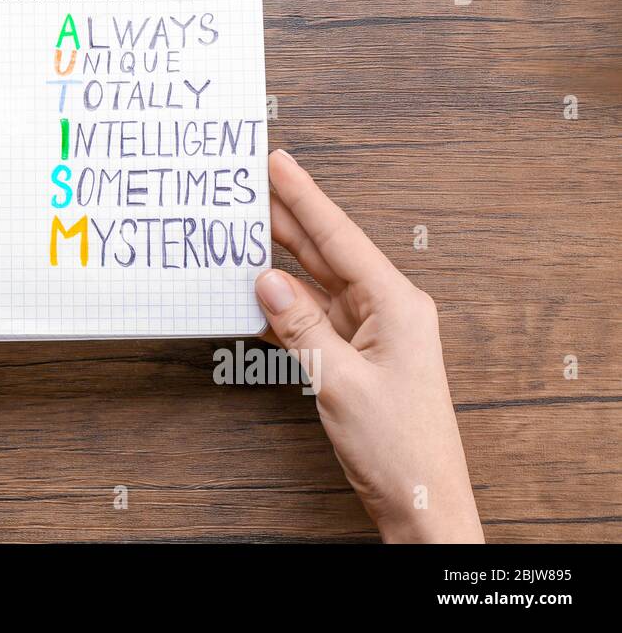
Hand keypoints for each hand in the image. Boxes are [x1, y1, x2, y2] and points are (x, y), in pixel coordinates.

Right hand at [255, 149, 482, 542]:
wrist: (421, 502)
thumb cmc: (399, 447)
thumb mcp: (340, 382)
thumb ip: (300, 328)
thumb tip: (266, 281)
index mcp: (396, 304)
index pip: (340, 237)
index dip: (305, 197)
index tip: (278, 162)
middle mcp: (386, 310)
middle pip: (326, 252)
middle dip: (288, 218)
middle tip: (249, 186)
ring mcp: (370, 333)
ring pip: (315, 284)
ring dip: (280, 261)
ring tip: (243, 229)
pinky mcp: (354, 356)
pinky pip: (311, 318)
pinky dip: (281, 306)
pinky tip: (255, 292)